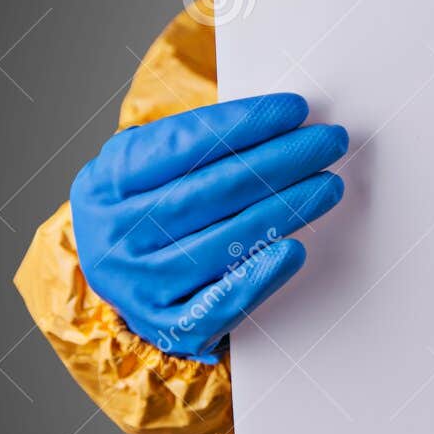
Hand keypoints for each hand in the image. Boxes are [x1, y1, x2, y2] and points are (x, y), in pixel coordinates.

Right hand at [70, 93, 348, 360]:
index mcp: (106, 184)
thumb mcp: (139, 165)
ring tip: (328, 185)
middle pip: (211, 192)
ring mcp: (139, 283)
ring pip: (224, 242)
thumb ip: (189, 144)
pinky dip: (259, 276)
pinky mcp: (167, 324)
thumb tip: (273, 123)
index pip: (182, 145)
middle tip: (327, 142)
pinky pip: (220, 303)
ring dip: (285, 210)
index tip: (294, 109)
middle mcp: (116, 235)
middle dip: (278, 162)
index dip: (243, 124)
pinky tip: (294, 249)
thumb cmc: (142, 206)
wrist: (113, 272)